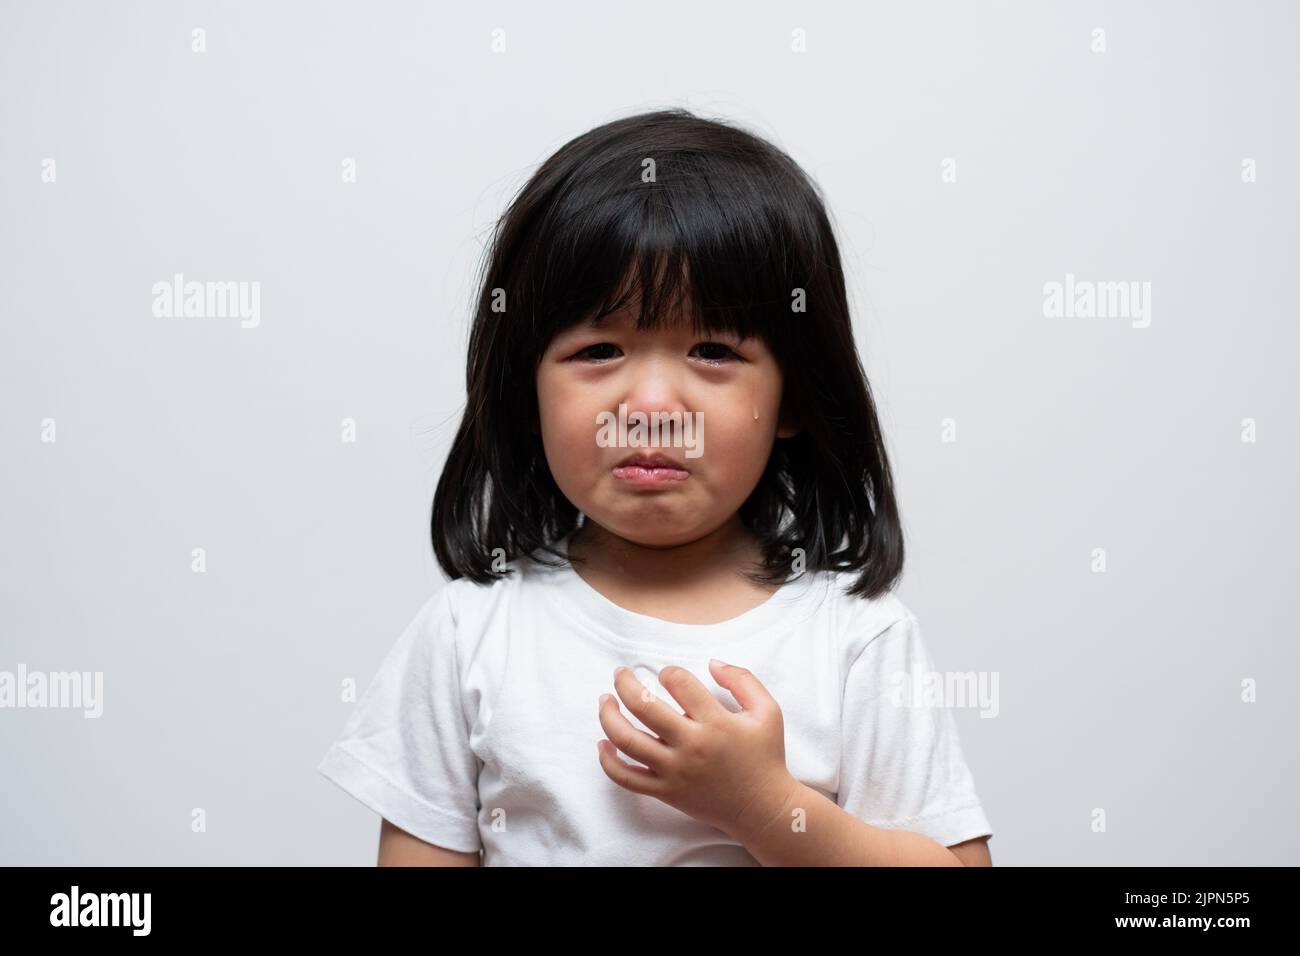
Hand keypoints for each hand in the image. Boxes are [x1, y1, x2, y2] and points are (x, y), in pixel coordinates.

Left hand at [596, 659, 799, 840]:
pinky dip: (608, 761)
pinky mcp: (665, 792)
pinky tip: (603, 744)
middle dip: (625, 682)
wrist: (762, 808)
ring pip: (627, 740)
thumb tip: (711, 662)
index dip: (667, 671)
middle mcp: (691, 745)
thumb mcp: (768, 711)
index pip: (678, 682)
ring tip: (605, 700)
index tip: (667, 675)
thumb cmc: (765, 756)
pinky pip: (626, 778)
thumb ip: (742, 680)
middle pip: (643, 705)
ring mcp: (674, 771)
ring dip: (608, 715)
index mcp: (715, 722)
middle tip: (620, 673)